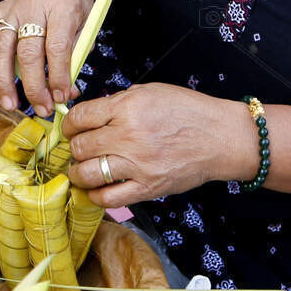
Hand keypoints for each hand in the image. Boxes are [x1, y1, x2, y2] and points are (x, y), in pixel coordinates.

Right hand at [0, 0, 95, 112]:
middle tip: (41, 108)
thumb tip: (64, 95)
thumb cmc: (75, 11)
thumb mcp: (86, 30)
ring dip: (4, 79)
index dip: (58, 76)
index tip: (60, 98)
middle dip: (33, 85)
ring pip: (2, 46)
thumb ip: (76, 59)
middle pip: (28, 51)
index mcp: (62, 8)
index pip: (57, 47)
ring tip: (10, 103)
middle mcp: (34, 6)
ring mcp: (13, 7)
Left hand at [62, 84, 258, 207]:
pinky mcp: (148, 187)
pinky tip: (96, 189)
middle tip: (79, 150)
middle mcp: (128, 136)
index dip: (68, 125)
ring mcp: (137, 164)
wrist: (222, 137)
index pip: (80, 117)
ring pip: (87, 173)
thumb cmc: (189, 112)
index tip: (70, 129)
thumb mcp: (151, 92)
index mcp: (127, 108)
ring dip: (78, 173)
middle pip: (80, 146)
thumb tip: (93, 114)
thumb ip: (119, 102)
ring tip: (81, 171)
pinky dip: (95, 196)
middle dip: (75, 148)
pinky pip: (109, 198)